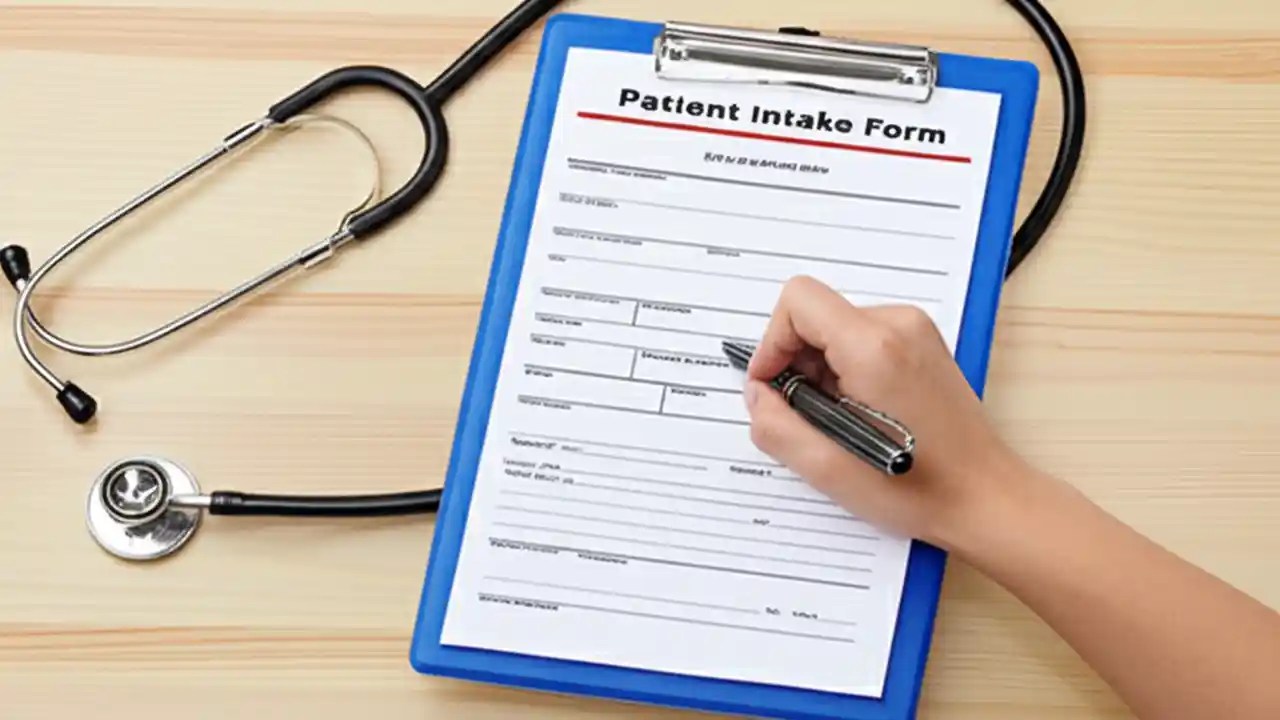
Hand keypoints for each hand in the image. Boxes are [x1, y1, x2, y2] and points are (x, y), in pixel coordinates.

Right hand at [742, 276, 1029, 550]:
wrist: (984, 498)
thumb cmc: (920, 488)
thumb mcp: (826, 467)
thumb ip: (775, 424)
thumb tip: (758, 394)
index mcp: (873, 347)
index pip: (799, 302)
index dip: (772, 343)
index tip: (774, 385)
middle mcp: (898, 327)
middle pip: (817, 317)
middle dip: (798, 365)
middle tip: (810, 418)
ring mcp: (916, 334)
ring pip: (837, 331)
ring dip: (823, 374)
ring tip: (842, 424)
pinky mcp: (923, 347)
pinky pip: (863, 342)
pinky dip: (847, 374)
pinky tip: (861, 418)